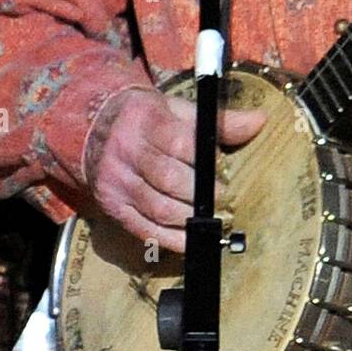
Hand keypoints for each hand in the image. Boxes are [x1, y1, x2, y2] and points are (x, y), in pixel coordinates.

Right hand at [84, 87, 265, 253]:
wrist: (92, 126)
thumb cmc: (147, 117)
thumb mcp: (178, 109)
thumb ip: (219, 120)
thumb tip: (259, 122)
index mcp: (146, 120)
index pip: (179, 142)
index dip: (205, 161)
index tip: (224, 172)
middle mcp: (127, 151)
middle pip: (168, 178)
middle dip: (200, 193)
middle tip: (222, 199)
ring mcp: (117, 181)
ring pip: (156, 207)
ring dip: (189, 219)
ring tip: (211, 218)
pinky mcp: (112, 205)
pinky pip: (142, 229)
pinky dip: (170, 239)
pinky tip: (191, 240)